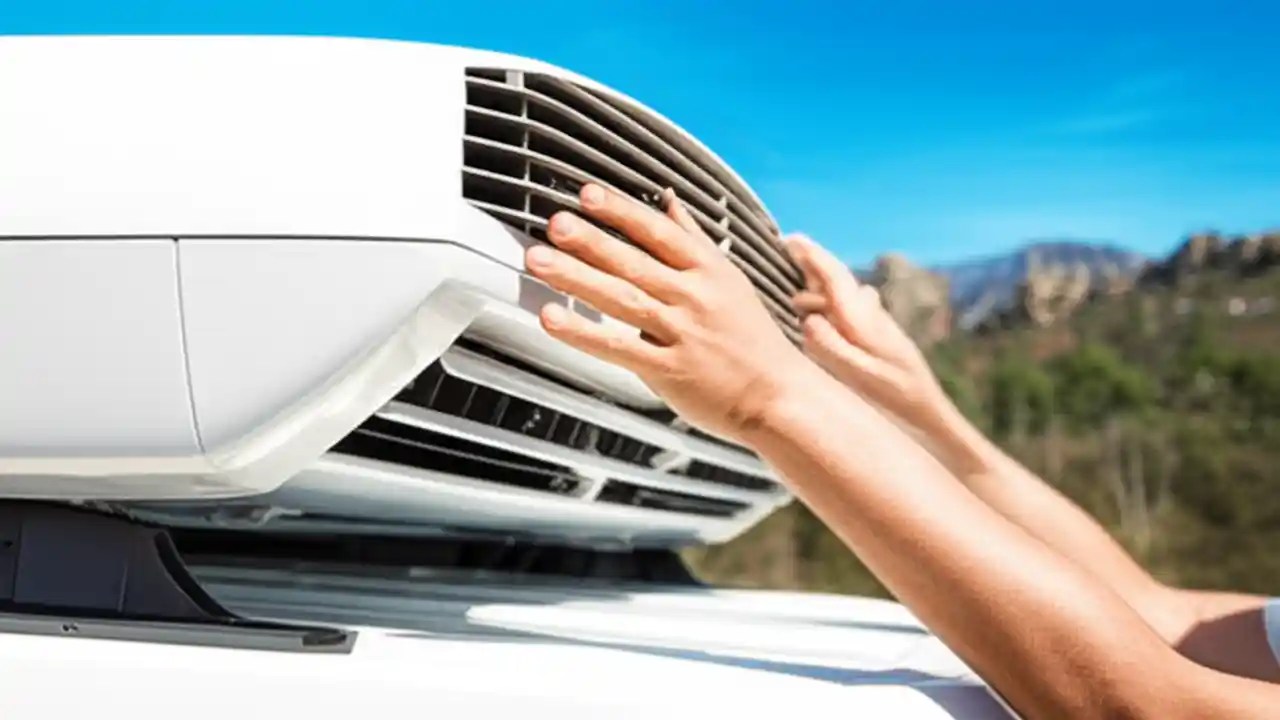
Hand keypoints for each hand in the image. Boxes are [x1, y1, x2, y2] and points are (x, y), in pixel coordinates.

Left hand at [523, 184, 812, 443]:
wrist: (778, 396)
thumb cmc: (752, 339)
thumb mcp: (729, 279)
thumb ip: (692, 239)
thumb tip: (668, 200)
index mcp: (708, 270)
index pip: (658, 232)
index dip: (622, 212)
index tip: (588, 194)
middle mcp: (694, 297)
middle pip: (635, 262)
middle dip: (591, 240)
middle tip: (555, 223)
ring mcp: (682, 333)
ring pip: (623, 299)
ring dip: (578, 278)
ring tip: (540, 260)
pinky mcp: (669, 370)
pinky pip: (620, 348)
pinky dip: (584, 333)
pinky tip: (554, 318)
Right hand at [785, 235, 949, 431]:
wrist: (929, 415)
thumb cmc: (894, 398)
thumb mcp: (858, 374)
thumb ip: (829, 344)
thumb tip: (807, 317)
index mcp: (862, 320)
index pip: (834, 276)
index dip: (811, 255)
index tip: (789, 239)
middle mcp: (871, 315)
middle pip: (837, 281)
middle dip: (811, 271)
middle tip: (786, 266)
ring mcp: (877, 324)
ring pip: (843, 297)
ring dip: (820, 292)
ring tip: (797, 303)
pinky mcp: (880, 336)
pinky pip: (850, 311)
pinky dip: (832, 308)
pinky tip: (825, 324)